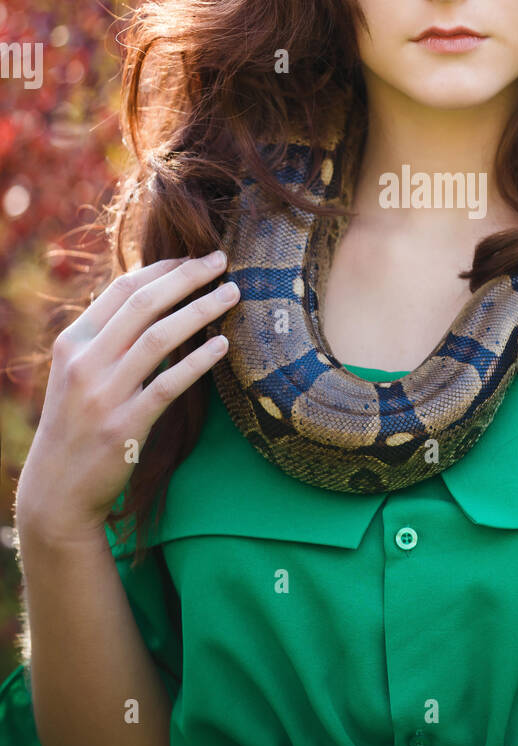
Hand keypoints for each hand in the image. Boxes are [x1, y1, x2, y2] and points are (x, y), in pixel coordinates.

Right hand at [15, 252, 238, 540]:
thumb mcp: (76, 374)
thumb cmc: (75, 425)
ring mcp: (104, 394)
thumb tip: (150, 298)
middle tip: (222, 261)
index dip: (162, 268)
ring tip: (232, 295)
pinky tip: (224, 345)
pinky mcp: (125, 426)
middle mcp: (85, 362)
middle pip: (144, 303)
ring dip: (201, 309)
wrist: (57, 489)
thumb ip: (105, 338)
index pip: (121, 289)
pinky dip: (200, 361)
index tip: (195, 256)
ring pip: (160, 336)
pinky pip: (170, 383)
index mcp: (72, 343)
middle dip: (188, 276)